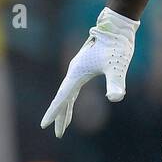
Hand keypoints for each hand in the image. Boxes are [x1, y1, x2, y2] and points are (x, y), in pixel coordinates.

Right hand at [40, 7, 138, 138]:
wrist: (117, 27)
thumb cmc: (117, 45)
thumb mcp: (117, 66)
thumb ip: (116, 82)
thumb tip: (116, 98)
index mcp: (77, 73)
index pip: (62, 98)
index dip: (54, 112)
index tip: (44, 125)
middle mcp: (75, 72)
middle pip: (63, 98)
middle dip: (60, 116)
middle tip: (57, 133)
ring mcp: (79, 69)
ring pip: (68, 93)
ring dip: (65, 108)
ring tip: (63, 125)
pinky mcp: (86, 66)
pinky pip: (74, 87)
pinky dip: (71, 99)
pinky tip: (71, 103)